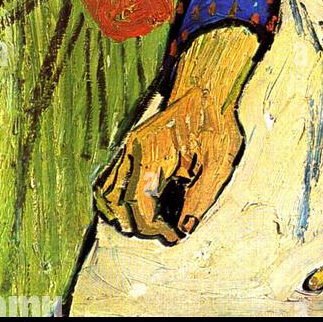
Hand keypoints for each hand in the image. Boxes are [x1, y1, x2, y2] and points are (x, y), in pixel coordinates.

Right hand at [93, 24, 257, 241]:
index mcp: (152, 152)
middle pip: (114, 203)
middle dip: (138, 225)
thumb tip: (184, 229)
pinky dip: (118, 200)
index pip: (137, 204)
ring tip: (152, 221)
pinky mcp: (130, 146)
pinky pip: (109, 181)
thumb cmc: (215, 122)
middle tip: (166, 229)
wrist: (207, 86)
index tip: (174, 235)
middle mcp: (132, 149)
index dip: (153, 227)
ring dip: (122, 215)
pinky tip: (141, 206)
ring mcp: (128, 146)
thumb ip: (199, 198)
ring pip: (105, 193)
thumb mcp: (217, 162)